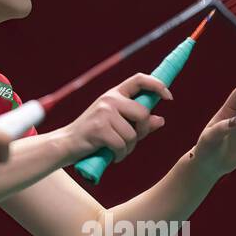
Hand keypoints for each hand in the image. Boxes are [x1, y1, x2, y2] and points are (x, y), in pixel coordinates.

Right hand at [57, 72, 171, 165]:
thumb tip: (160, 119)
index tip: (169, 96)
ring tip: (117, 150)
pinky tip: (112, 156)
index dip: (157, 85)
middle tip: (132, 141)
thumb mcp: (117, 125)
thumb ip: (138, 122)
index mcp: (114, 94)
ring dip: (128, 148)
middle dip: (142, 131)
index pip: (139, 80)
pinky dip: (120, 155)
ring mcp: (103, 112)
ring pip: (132, 134)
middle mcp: (109, 99)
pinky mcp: (99, 128)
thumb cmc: (93, 135)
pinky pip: (122, 145)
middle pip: (142, 113)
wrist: (66, 144)